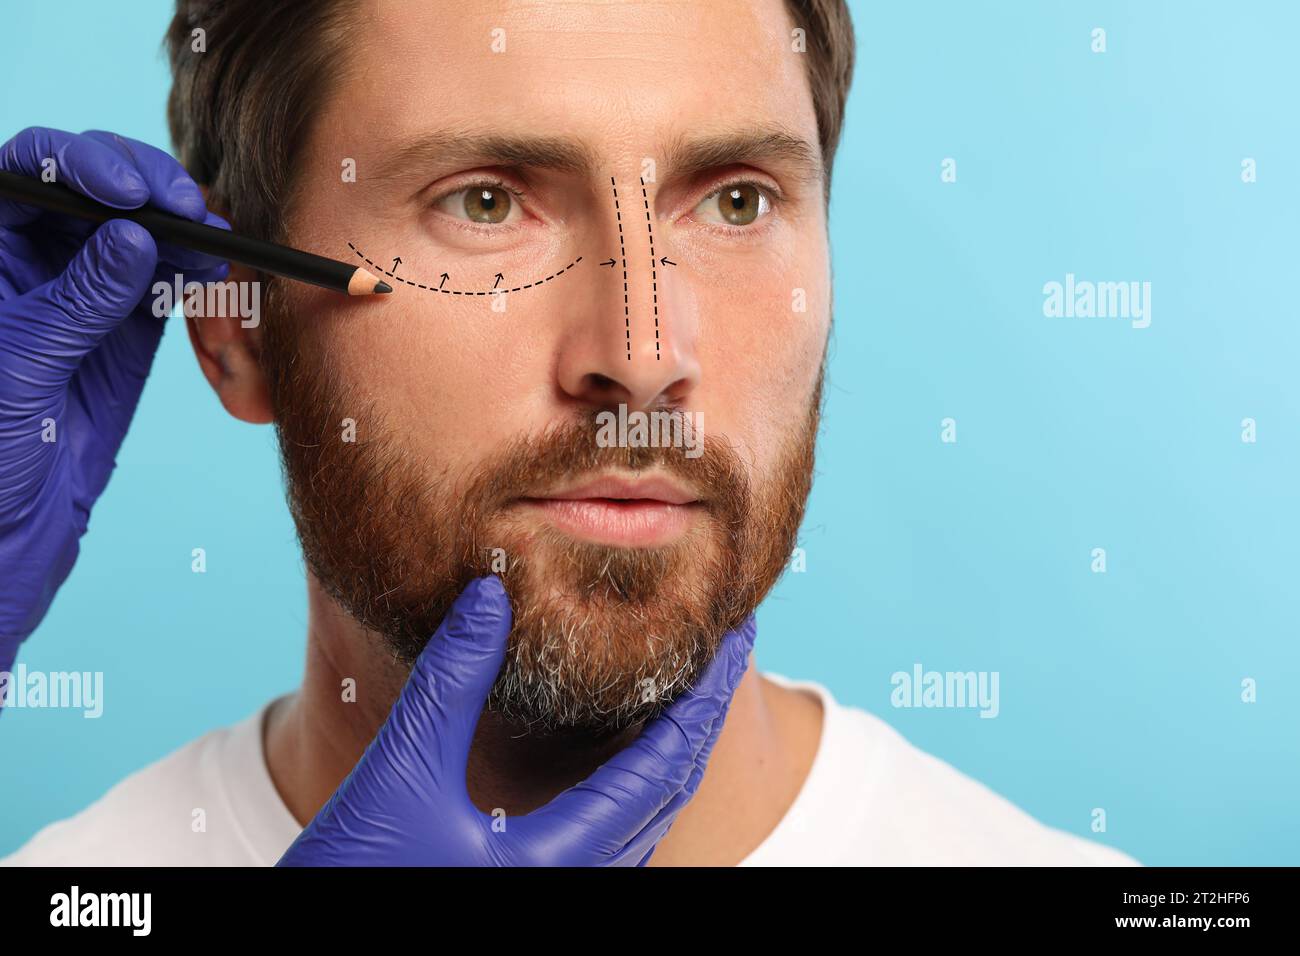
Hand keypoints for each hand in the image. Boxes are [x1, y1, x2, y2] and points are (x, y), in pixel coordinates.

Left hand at [0, 127, 228, 672]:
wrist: (8, 526)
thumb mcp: (22, 368)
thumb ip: (78, 299)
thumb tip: (133, 234)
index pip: (23, 170)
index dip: (76, 162)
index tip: (125, 192)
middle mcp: (28, 256)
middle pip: (90, 185)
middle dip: (145, 187)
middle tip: (190, 210)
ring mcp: (83, 289)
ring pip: (138, 227)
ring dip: (180, 226)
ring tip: (216, 243)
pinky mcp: (125, 327)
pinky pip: (165, 278)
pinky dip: (194, 270)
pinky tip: (215, 272)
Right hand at [277, 576, 756, 865]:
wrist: (308, 946)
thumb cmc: (352, 876)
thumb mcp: (399, 774)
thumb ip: (449, 684)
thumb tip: (491, 593)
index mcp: (558, 865)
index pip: (662, 766)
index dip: (703, 695)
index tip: (736, 636)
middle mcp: (576, 892)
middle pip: (669, 798)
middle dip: (700, 718)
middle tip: (725, 650)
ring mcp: (558, 902)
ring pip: (645, 828)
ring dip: (671, 756)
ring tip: (681, 694)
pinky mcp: (530, 899)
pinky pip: (613, 847)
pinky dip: (633, 792)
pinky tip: (617, 763)